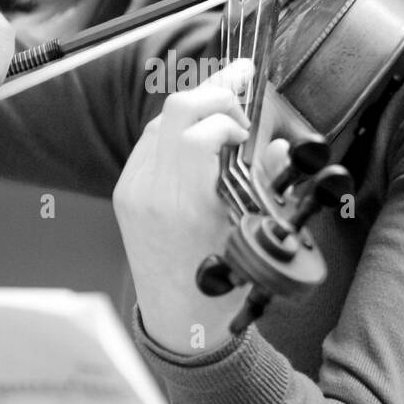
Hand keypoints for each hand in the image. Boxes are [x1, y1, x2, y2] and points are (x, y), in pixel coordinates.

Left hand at [113, 59, 258, 356]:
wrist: (178, 322)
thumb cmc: (219, 287)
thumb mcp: (252, 237)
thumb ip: (265, 183)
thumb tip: (277, 143)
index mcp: (184, 205)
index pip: (198, 131)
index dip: (229, 116)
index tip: (249, 129)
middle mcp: (151, 191)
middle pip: (174, 110)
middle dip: (214, 89)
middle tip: (243, 81)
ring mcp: (133, 189)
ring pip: (160, 120)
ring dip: (194, 106)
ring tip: (227, 102)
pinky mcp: (125, 192)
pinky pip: (149, 142)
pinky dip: (176, 129)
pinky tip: (200, 134)